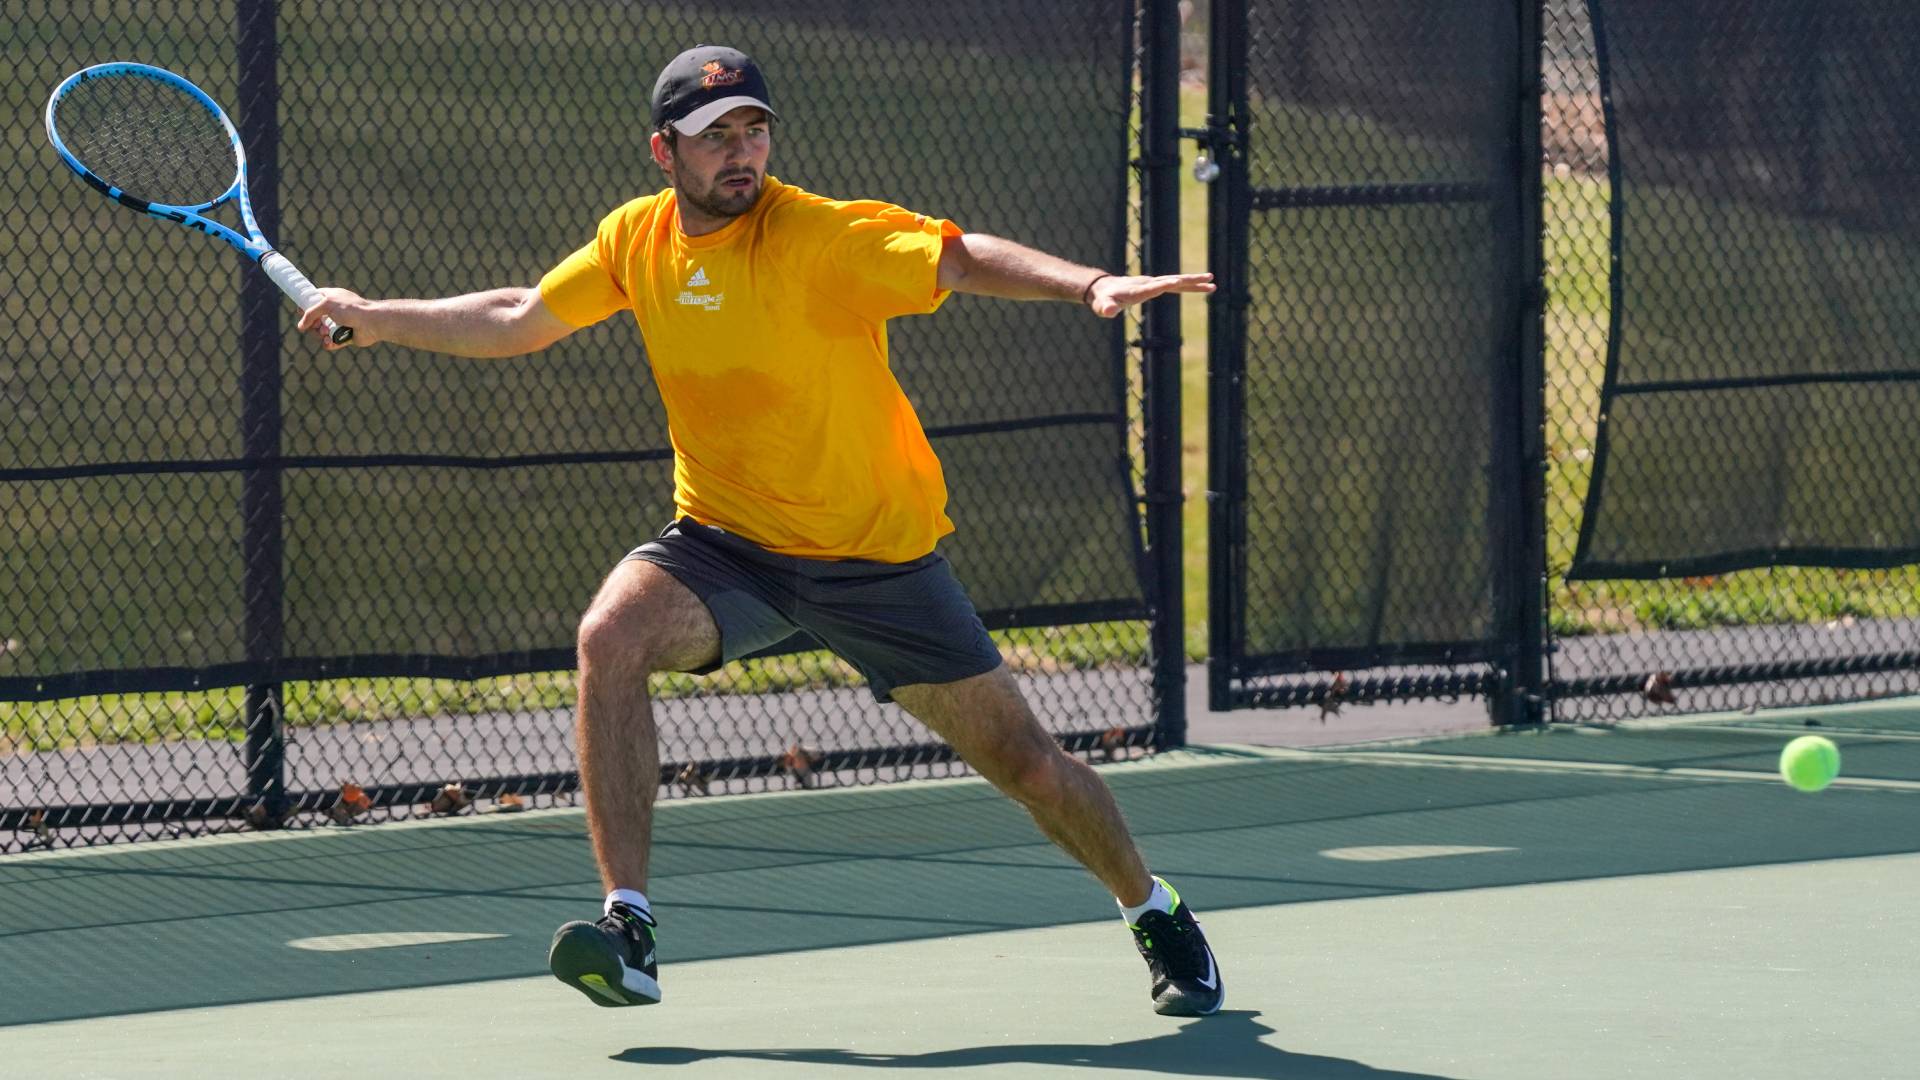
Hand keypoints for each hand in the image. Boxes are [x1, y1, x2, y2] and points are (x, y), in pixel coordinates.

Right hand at [297, 287, 375, 349]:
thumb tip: (301, 326)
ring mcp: (339, 324)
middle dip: (313, 324)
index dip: (305, 305)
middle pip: (314, 319)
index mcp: (331, 297)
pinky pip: (330, 343)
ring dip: (320, 334)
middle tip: (317, 325)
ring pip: (321, 332)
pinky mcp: (344, 337)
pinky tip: (330, 342)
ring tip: (326, 333)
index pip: (313, 299)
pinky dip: (328, 344)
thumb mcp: (326, 304)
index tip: (300, 311)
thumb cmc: (351, 309)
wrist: (371, 322)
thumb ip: (311, 313)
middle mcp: (335, 310)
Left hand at [1086, 272, 1214, 317]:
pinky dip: (1189, 286)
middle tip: (1209, 279)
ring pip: (1178, 282)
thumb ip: (1106, 309)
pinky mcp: (1157, 285)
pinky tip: (1202, 288)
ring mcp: (1154, 283)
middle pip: (1172, 281)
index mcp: (1137, 290)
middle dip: (1190, 281)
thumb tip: (1108, 311)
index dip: (1163, 285)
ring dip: (1195, 283)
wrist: (1104, 288)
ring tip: (1213, 284)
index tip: (1177, 281)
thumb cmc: (1103, 300)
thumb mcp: (1102, 306)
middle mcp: (1148, 284)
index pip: (1152, 288)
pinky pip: (1176, 285)